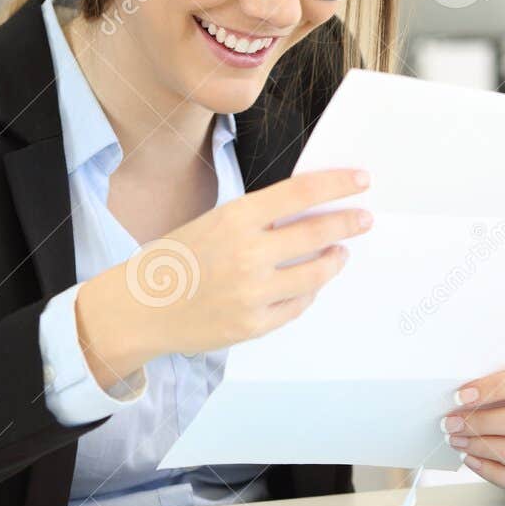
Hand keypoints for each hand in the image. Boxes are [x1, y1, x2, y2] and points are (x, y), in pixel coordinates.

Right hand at [74, 168, 372, 388]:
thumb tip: (310, 213)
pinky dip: (308, 292)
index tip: (361, 180)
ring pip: (315, 274)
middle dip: (348, 222)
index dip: (337, 185)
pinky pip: (297, 305)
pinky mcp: (253, 325)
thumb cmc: (176, 259)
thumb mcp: (214, 223)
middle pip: (317, 233)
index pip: (300, 193)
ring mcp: (252, 292)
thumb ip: (258, 220)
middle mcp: (247, 254)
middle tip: (364, 218)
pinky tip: (311, 284)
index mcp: (235, 218)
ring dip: (334, 260)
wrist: (140, 307)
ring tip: (340, 253)